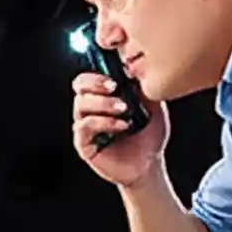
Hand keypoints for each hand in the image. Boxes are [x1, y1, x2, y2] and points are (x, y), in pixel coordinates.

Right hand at [71, 72, 169, 186]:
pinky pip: (85, 126)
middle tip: (115, 87)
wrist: (150, 164)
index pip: (89, 77)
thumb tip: (134, 67)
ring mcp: (85, 126)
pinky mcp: (83, 144)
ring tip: (124, 109)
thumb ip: (142, 86)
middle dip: (96, 83)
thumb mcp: (152, 104)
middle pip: (79, 86)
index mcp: (103, 97)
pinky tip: (121, 125)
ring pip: (81, 104)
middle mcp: (90, 109)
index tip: (117, 75)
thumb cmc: (149, 135)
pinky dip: (104, 122)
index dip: (98, 72)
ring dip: (103, 103)